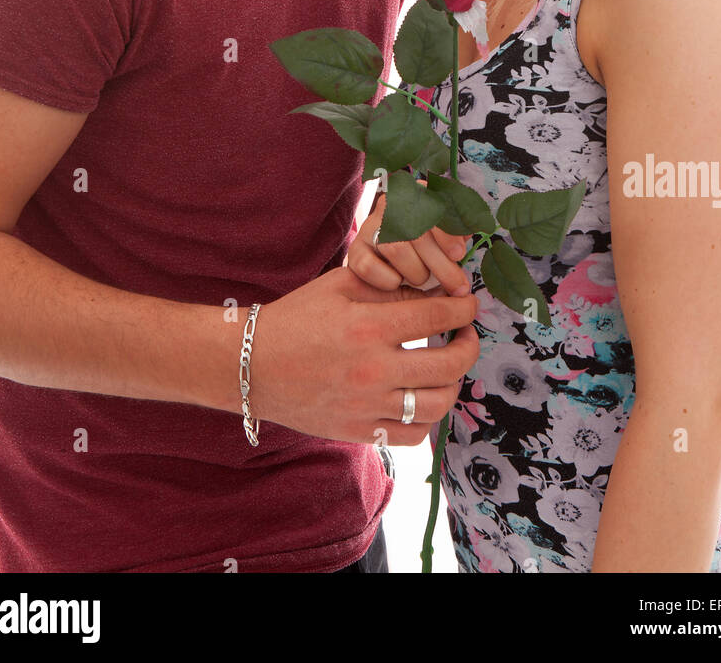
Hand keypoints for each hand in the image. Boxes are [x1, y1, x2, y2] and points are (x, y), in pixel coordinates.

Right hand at [248, 265, 479, 445]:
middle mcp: (372, 370)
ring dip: (453, 383)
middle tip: (465, 333)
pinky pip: (412, 435)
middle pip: (448, 364)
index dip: (462, 308)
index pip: (437, 317)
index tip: (468, 304)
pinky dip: (427, 418)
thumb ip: (388, 286)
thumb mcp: (339, 286)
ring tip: (448, 366)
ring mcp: (367, 406)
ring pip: (437, 404)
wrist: (252, 365)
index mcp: (368, 327)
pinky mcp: (358, 431)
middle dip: (468, 344)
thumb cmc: (296, 317)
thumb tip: (434, 287)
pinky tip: (423, 396)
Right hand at [348, 189, 470, 294]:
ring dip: (416, 271)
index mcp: (417, 194)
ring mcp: (369, 228)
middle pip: (416, 232)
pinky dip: (388, 279)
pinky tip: (398, 283)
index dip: (446, 232)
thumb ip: (457, 231)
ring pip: (394, 248)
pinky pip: (368, 266)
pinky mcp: (355, 251)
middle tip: (458, 288)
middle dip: (441, 264)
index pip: (432, 208)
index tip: (459, 254)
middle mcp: (390, 206)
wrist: (388, 252)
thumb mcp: (447, 232)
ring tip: (424, 279)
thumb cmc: (427, 244)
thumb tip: (468, 237)